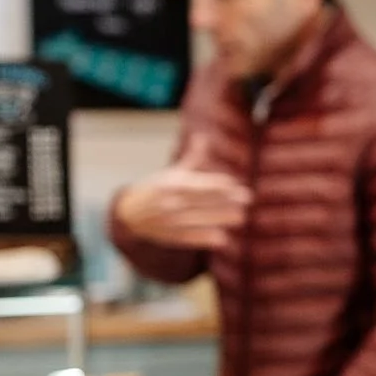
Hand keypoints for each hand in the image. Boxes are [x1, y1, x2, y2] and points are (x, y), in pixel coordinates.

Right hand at [114, 138, 249, 250]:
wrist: (128, 212)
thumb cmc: (157, 189)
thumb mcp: (172, 173)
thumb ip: (192, 158)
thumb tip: (202, 136)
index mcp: (171, 184)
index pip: (197, 184)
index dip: (215, 184)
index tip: (235, 184)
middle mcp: (169, 202)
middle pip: (200, 201)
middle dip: (224, 200)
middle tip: (248, 199)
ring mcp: (168, 220)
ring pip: (197, 220)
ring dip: (219, 219)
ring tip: (241, 217)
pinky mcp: (169, 236)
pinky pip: (188, 238)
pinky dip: (203, 239)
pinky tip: (222, 240)